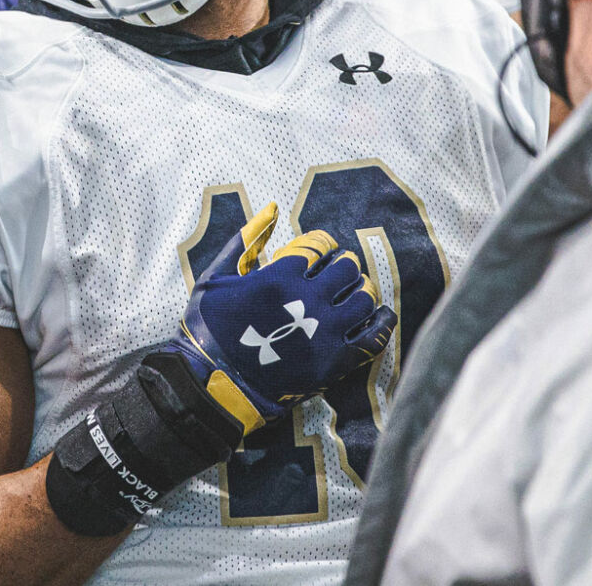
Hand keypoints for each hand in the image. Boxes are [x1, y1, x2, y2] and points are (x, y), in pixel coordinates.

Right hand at [152, 203, 395, 435]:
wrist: (214, 384)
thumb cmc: (209, 328)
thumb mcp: (216, 276)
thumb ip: (246, 239)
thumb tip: (273, 207)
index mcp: (280, 276)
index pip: (321, 245)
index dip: (324, 244)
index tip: (323, 251)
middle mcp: (307, 300)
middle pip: (348, 269)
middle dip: (344, 267)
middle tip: (339, 274)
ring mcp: (323, 332)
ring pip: (364, 298)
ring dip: (361, 291)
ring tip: (352, 295)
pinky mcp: (334, 361)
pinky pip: (373, 336)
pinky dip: (383, 322)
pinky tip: (380, 315)